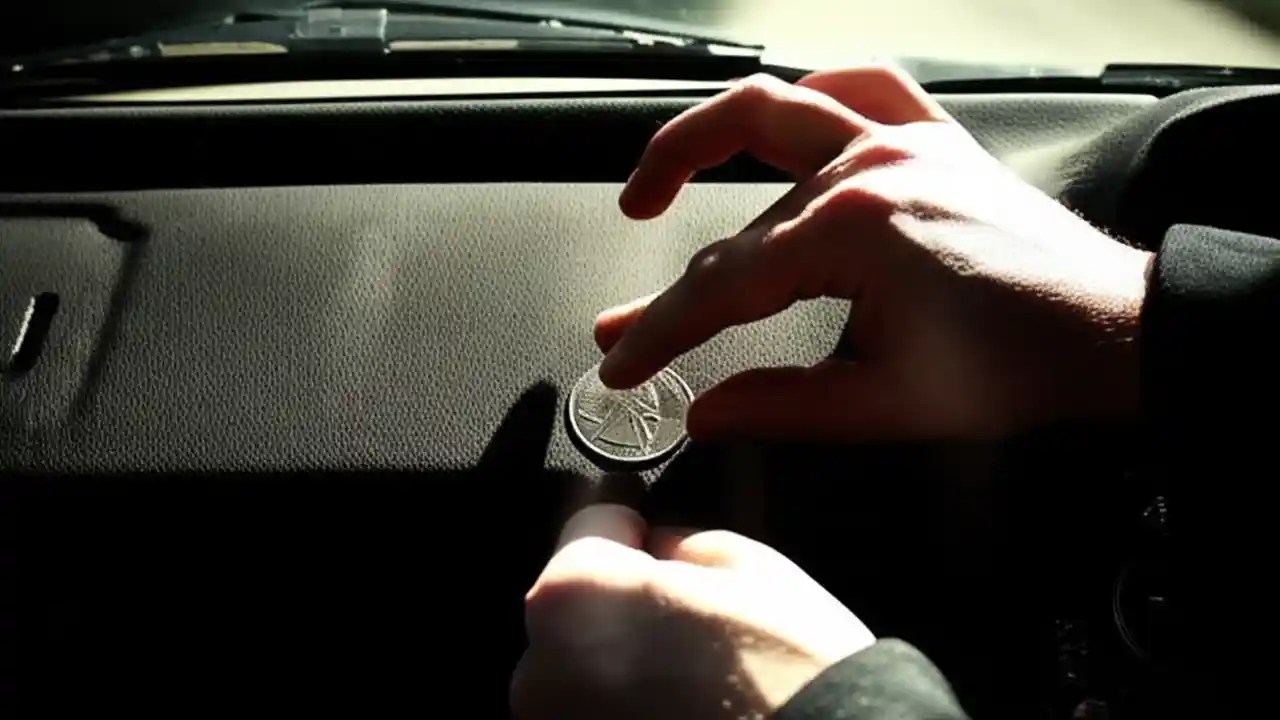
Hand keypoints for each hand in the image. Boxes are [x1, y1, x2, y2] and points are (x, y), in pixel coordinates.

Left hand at [511, 504, 873, 719]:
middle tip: (686, 626)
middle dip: (621, 606)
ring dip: (619, 664)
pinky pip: (593, 712)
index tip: (657, 547)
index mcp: (577, 593)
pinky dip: (627, 708)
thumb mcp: (746, 564)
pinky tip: (680, 711)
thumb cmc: (789, 670)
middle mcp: (541, 667)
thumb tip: (654, 549)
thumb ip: (675, 542)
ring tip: (688, 680)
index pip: (590, 525)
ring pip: (580, 670)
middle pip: (575, 608)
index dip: (633, 531)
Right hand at [595, 67, 1152, 439]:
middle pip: (730, 215)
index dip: (658, 331)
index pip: (719, 286)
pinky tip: (785, 117)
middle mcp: (868, 170)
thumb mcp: (890, 404)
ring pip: (773, 110)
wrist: (1114, 333)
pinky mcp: (932, 141)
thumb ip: (783, 406)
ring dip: (703, 138)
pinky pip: (860, 86)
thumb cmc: (1021, 367)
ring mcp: (901, 143)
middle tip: (617, 304)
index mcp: (852, 233)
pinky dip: (811, 96)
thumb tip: (704, 411)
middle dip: (663, 269)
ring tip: (657, 181)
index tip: (621, 363)